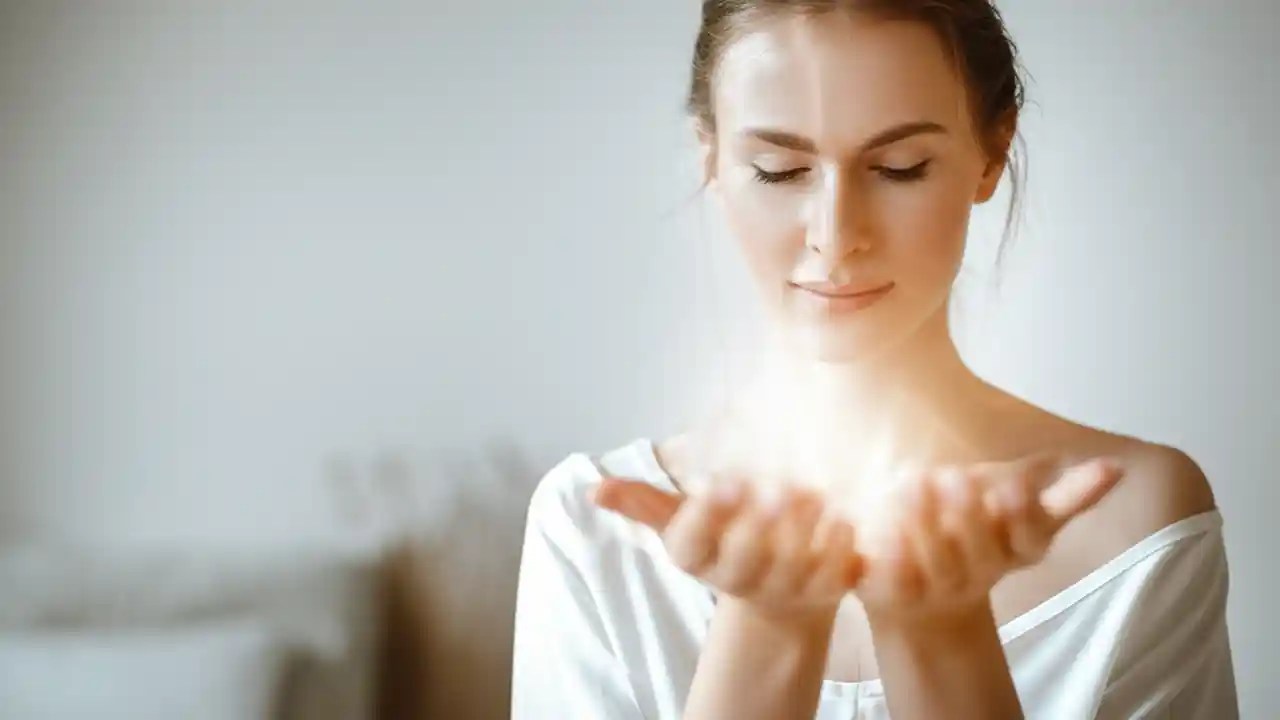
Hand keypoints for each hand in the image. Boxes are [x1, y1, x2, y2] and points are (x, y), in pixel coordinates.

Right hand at [592, 478, 860, 619]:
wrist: (779, 592)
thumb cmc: (726, 538)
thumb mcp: (682, 519)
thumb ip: (644, 502)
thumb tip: (595, 489)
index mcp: (696, 558)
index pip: (691, 543)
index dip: (707, 516)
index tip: (723, 481)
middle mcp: (737, 580)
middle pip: (743, 558)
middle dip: (758, 523)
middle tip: (776, 486)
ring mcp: (783, 590)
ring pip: (793, 566)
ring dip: (803, 532)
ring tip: (813, 494)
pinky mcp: (826, 593)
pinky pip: (837, 577)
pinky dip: (844, 551)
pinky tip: (848, 520)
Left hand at [854, 456, 1124, 622]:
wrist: (918, 604)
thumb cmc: (975, 542)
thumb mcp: (1021, 519)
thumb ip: (1068, 496)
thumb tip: (1116, 467)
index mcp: (1010, 555)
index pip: (1028, 540)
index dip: (1021, 516)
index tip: (1013, 485)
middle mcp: (975, 576)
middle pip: (979, 554)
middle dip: (969, 516)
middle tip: (955, 475)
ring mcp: (933, 590)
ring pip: (933, 565)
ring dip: (924, 525)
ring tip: (913, 481)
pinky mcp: (889, 594)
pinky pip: (887, 581)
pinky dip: (883, 558)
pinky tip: (876, 528)